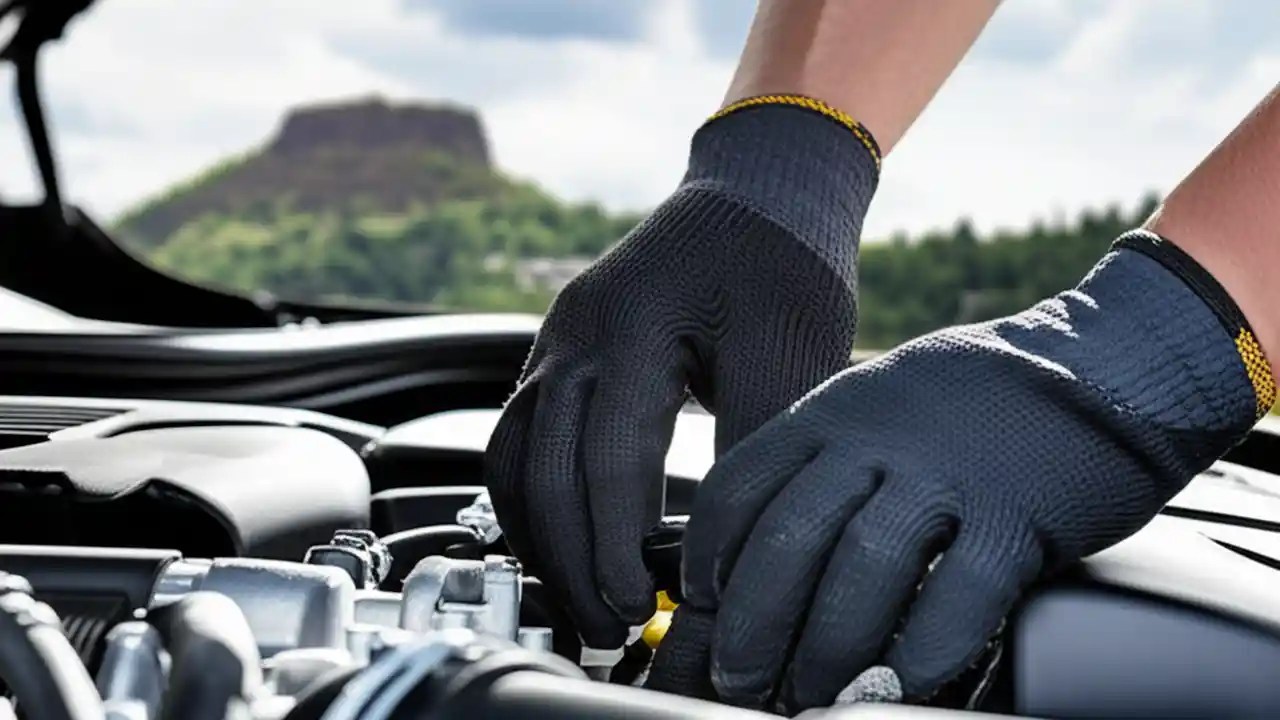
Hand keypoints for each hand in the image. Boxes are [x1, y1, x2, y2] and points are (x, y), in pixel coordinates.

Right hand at [483, 98, 879, 647]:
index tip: (645, 603)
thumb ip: (753, 446)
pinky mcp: (559, 353)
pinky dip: (531, 498)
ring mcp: (557, 340)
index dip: (618, 545)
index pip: (604, 460)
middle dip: (572, 560)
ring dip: (540, 536)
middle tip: (609, 625)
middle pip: (542, 469)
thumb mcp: (790, 353)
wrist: (759, 196)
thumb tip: (725, 545)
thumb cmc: (783, 264)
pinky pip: (518, 436)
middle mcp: (575, 333)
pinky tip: (560, 538)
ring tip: (579, 596)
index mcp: (629, 325)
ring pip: (512, 458)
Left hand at [659, 231, 1271, 710]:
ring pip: (860, 575)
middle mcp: (876, 440)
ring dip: (824, 652)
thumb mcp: (877, 401)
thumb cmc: (975, 399)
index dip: (708, 558)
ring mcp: (945, 476)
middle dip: (752, 625)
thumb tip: (758, 537)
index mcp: (832, 412)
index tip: (702, 606)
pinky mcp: (1015, 517)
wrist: (1099, 363)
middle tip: (740, 677)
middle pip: (786, 542)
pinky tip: (895, 685)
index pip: (740, 488)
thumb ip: (822, 456)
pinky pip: (956, 599)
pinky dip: (919, 654)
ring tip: (807, 697)